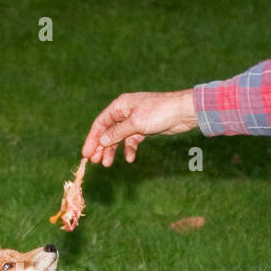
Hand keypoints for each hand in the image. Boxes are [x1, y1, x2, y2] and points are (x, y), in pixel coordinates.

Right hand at [81, 89, 197, 165]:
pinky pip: (132, 140)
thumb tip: (101, 142)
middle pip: (107, 131)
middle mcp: (125, 112)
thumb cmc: (159, 112)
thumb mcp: (135, 124)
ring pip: (118, 137)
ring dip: (113, 150)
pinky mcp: (144, 128)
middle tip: (95, 162)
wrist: (183, 111)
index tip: (86, 154)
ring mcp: (134, 120)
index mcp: (119, 106)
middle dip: (101, 147)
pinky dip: (129, 149)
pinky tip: (130, 158)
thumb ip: (117, 133)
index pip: (100, 123)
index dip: (92, 139)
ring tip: (108, 164)